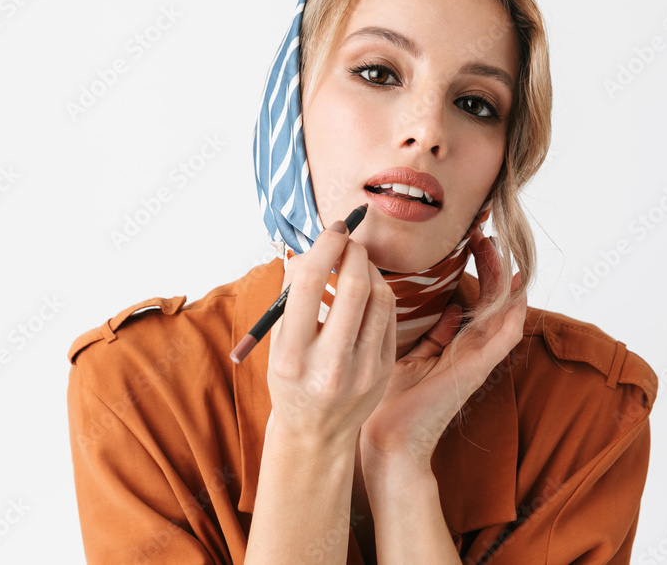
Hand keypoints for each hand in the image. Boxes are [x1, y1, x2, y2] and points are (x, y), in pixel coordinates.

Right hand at [267, 220, 396, 450]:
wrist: (315, 435)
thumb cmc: (290, 380)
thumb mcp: (277, 342)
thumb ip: (292, 295)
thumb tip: (314, 248)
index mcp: (292, 356)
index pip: (311, 283)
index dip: (325, 246)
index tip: (332, 230)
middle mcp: (329, 365)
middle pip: (353, 286)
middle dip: (353, 252)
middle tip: (348, 240)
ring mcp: (362, 370)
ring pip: (380, 298)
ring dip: (370, 269)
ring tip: (356, 262)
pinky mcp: (384, 371)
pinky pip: (389, 317)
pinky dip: (380, 293)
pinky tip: (368, 288)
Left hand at [358, 228, 526, 471]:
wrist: (388, 437)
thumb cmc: (392, 400)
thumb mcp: (408, 353)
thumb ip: (430, 332)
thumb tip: (446, 305)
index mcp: (454, 347)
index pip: (475, 300)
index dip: (477, 270)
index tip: (470, 240)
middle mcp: (470, 351)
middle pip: (492, 300)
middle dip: (491, 265)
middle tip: (483, 235)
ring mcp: (477, 360)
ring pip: (504, 313)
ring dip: (503, 279)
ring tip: (496, 249)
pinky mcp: (477, 369)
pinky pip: (505, 337)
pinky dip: (514, 311)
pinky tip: (515, 287)